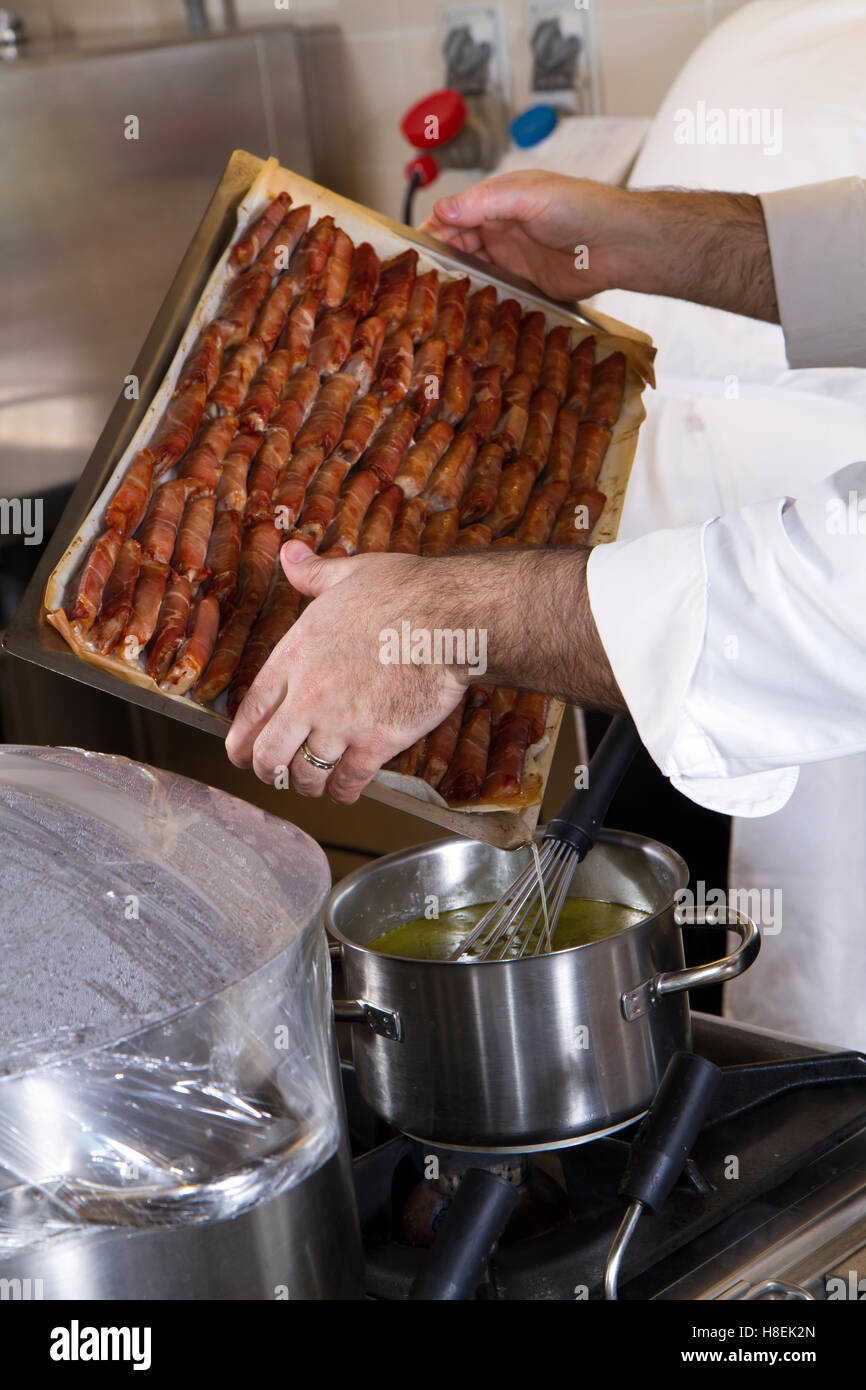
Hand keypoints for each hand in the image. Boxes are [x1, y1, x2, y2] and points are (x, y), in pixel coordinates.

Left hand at [224, 541, 466, 801]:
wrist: (450, 618)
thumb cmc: (405, 592)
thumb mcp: (350, 573)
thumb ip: (313, 573)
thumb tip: (291, 554)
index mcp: (295, 654)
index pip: (252, 710)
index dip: (241, 739)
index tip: (240, 752)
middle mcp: (310, 695)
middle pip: (269, 753)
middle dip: (267, 770)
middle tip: (273, 776)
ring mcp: (342, 723)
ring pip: (306, 774)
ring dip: (307, 785)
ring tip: (313, 786)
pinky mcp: (377, 742)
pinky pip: (349, 781)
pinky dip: (344, 792)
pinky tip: (345, 792)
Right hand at [420, 170, 634, 301]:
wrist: (617, 244)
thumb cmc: (581, 208)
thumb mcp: (528, 197)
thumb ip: (485, 202)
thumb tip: (443, 209)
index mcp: (499, 198)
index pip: (454, 212)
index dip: (434, 229)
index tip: (416, 249)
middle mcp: (500, 225)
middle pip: (457, 241)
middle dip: (439, 256)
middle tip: (422, 277)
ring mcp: (510, 254)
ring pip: (470, 265)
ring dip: (454, 276)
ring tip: (434, 293)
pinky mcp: (522, 280)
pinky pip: (490, 286)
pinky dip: (475, 292)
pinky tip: (462, 303)